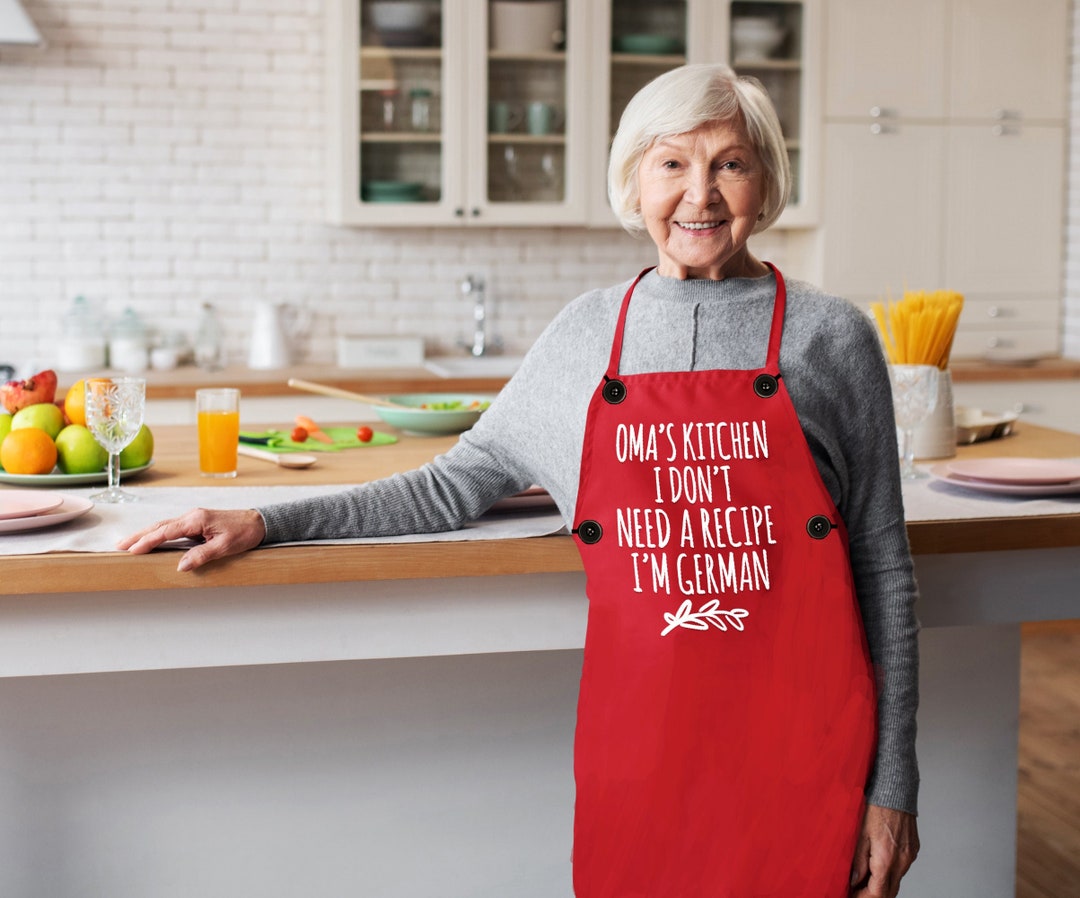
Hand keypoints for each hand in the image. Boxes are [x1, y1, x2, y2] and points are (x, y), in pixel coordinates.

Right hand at [117, 508, 265, 571]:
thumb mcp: (225, 546)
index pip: (166, 531)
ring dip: (146, 534)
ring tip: (129, 543)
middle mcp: (192, 516)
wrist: (259, 522)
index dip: (147, 541)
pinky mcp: (197, 522)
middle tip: (119, 545)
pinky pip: (173, 528)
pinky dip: (159, 533)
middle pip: (160, 526)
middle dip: (139, 535)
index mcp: (196, 520)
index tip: (131, 549)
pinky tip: (152, 539)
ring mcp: (194, 518)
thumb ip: (202, 555)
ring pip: (164, 526)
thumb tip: (181, 566)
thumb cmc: (244, 532)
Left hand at [849, 804, 919, 896]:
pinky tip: (877, 867)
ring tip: (863, 880)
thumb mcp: (860, 833)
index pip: (878, 893)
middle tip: (856, 892)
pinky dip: (889, 873)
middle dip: (872, 895)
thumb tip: (854, 881)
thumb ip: (858, 860)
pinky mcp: (913, 850)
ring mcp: (909, 856)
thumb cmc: (876, 807)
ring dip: (881, 885)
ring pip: (896, 881)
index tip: (852, 896)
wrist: (896, 791)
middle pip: (889, 891)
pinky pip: (901, 869)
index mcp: (887, 859)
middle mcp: (902, 861)